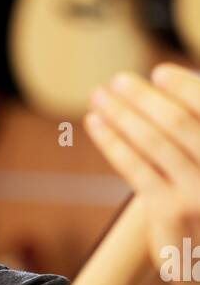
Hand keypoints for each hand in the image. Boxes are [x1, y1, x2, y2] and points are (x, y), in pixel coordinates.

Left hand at [84, 64, 199, 284]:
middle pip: (178, 122)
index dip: (184, 87)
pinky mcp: (169, 212)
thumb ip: (196, 137)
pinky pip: (135, 168)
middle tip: (117, 81)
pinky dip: (112, 142)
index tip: (158, 73)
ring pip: (153, 142)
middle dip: (144, 98)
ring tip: (99, 98)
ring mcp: (198, 193)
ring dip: (121, 115)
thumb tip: (174, 90)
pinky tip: (95, 125)